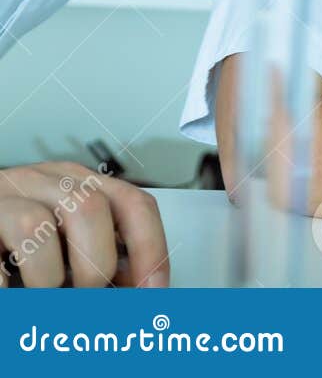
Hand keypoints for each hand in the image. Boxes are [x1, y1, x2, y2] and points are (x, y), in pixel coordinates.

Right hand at [0, 161, 169, 286]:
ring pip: (35, 226)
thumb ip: (100, 254)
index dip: (150, 248)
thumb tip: (137, 289)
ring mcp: (2, 198)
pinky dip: (7, 285)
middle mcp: (42, 181)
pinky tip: (12, 289)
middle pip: (90, 209)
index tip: (153, 290)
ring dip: (47, 276)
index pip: (133, 203)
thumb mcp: (67, 238)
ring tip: (44, 292)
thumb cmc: (16, 234)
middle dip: (96, 264)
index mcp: (78, 183)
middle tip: (85, 292)